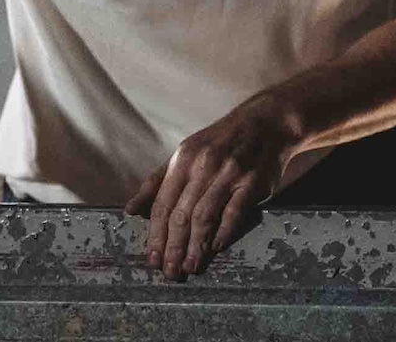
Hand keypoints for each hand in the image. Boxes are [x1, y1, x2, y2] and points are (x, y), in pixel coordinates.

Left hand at [124, 104, 292, 279]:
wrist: (264, 124)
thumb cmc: (219, 142)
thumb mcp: (185, 153)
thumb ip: (157, 182)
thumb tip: (131, 210)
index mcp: (183, 159)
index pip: (163, 203)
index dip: (155, 234)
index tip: (152, 257)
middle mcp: (203, 165)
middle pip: (181, 214)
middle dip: (173, 246)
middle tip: (169, 271)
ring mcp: (228, 173)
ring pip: (205, 216)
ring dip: (195, 246)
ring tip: (189, 266)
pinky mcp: (251, 182)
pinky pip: (233, 212)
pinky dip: (223, 232)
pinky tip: (215, 248)